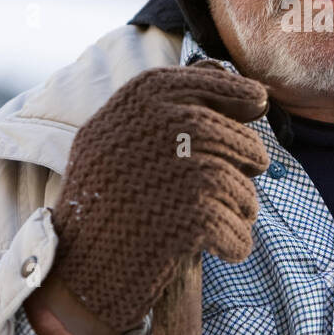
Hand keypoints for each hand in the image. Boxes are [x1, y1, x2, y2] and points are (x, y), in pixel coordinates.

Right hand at [35, 62, 269, 334]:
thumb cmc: (103, 198)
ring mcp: (177, 170)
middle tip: (249, 175)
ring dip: (241, 208)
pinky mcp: (188, 215)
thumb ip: (167, 100)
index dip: (238, 93)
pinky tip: (221, 249)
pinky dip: (235, 243)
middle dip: (249, 159)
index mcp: (140, 99)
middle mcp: (159, 126)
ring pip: (241, 187)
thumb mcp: (119, 134)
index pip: (208, 83)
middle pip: (236, 140)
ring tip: (224, 219)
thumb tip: (220, 67)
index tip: (258, 102)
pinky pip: (236, 229)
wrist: (75, 266)